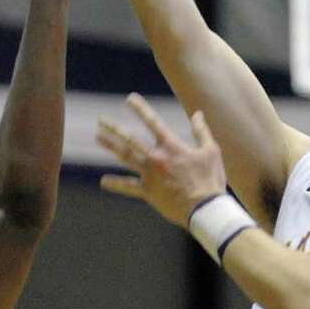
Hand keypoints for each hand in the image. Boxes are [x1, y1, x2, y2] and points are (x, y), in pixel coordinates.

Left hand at [98, 95, 227, 228]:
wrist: (205, 209)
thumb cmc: (210, 179)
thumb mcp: (211, 151)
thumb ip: (201, 131)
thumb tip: (198, 114)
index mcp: (171, 146)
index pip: (152, 122)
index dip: (140, 109)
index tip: (129, 99)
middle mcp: (156, 158)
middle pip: (131, 139)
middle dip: (115, 128)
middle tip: (101, 120)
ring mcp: (149, 175)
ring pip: (126, 157)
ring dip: (111, 147)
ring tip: (99, 138)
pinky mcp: (148, 192)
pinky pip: (128, 187)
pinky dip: (116, 184)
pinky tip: (103, 181)